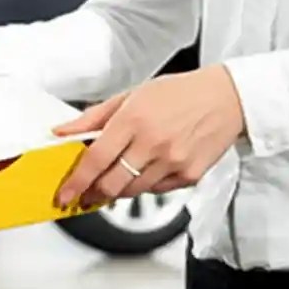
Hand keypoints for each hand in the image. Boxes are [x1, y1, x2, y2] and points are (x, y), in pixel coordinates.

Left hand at [52, 65, 245, 208]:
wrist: (226, 98)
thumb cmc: (177, 93)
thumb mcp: (130, 95)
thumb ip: (92, 118)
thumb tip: (62, 132)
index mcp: (133, 120)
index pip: (95, 159)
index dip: (76, 182)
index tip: (64, 194)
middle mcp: (153, 143)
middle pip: (112, 183)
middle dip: (92, 194)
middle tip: (83, 194)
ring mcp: (173, 162)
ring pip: (133, 191)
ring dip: (117, 190)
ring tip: (112, 181)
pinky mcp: (190, 175)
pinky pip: (157, 191)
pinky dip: (144, 186)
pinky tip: (144, 172)